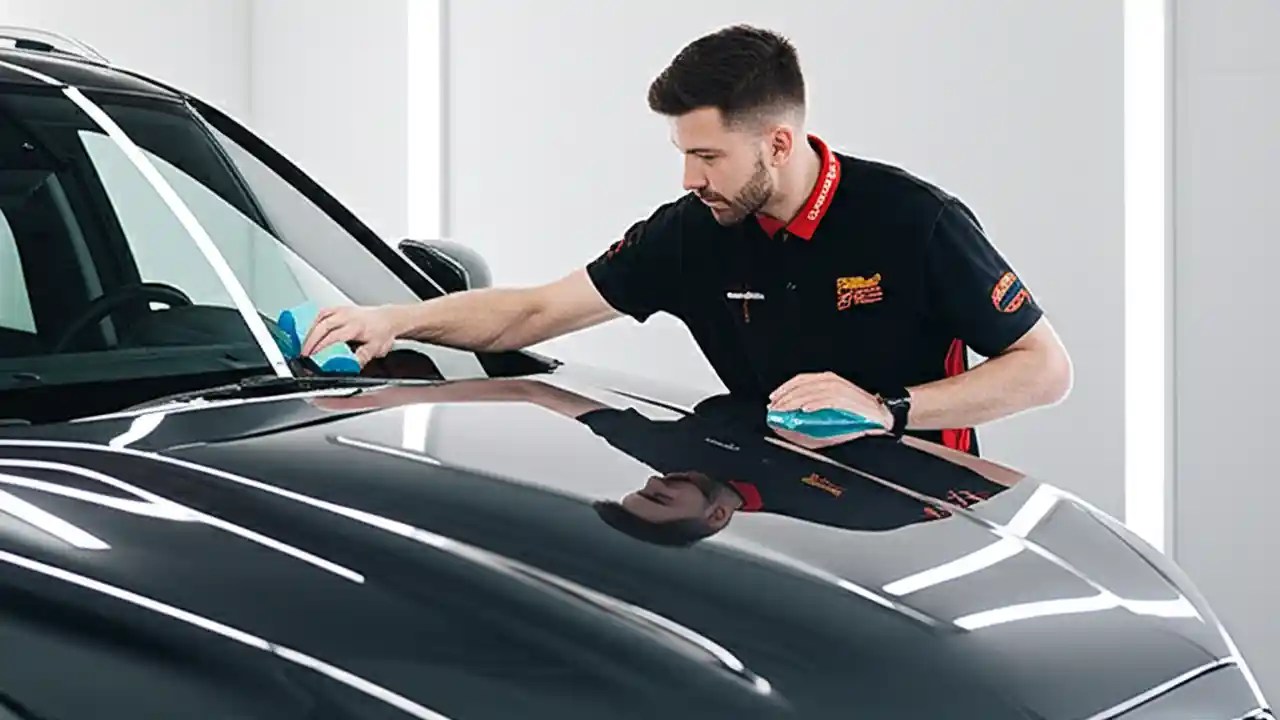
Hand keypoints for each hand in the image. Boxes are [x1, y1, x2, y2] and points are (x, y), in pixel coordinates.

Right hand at [301, 305, 400, 366]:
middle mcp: (348, 316)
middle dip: (311, 340)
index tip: (312, 356)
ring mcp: (343, 310)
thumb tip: (351, 366)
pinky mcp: (340, 308)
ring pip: (321, 318)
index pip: (334, 336)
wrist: (388, 318)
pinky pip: (323, 313)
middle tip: (304, 353)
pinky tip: (312, 331)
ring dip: (311, 331)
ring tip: (305, 345)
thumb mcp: (376, 349)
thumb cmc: (382, 332)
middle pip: (323, 326)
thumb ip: (362, 357)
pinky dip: (314, 322)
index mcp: (356, 326)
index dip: (321, 346)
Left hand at [768, 371, 893, 439]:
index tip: (773, 399)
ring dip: (795, 402)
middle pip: (802, 386)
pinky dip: (813, 404)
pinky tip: (804, 410)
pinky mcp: (845, 398)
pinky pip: (825, 400)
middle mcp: (831, 381)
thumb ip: (808, 414)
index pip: (800, 380)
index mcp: (827, 380)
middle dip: (785, 398)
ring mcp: (838, 389)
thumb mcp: (829, 411)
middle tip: (775, 409)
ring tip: (785, 411)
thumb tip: (787, 421)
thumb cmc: (854, 415)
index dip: (784, 389)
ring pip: (810, 392)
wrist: (879, 416)